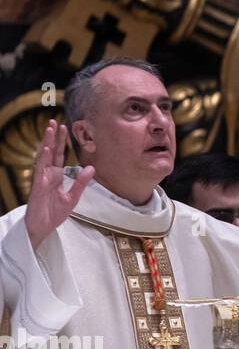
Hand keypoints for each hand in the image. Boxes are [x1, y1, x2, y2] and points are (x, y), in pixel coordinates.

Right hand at [24, 120, 93, 250]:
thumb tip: (91, 168)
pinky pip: (40, 171)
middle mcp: (48, 175)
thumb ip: (81, 182)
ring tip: (50, 129)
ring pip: (44, 157)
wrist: (43, 227)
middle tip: (55, 121)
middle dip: (53, 137)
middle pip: (51, 152)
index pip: (58, 155)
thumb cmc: (54, 213)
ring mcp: (42, 179)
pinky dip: (43, 159)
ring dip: (47, 143)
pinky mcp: (38, 187)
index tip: (64, 127)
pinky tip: (45, 149)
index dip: (60, 142)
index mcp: (56, 176)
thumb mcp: (73, 197)